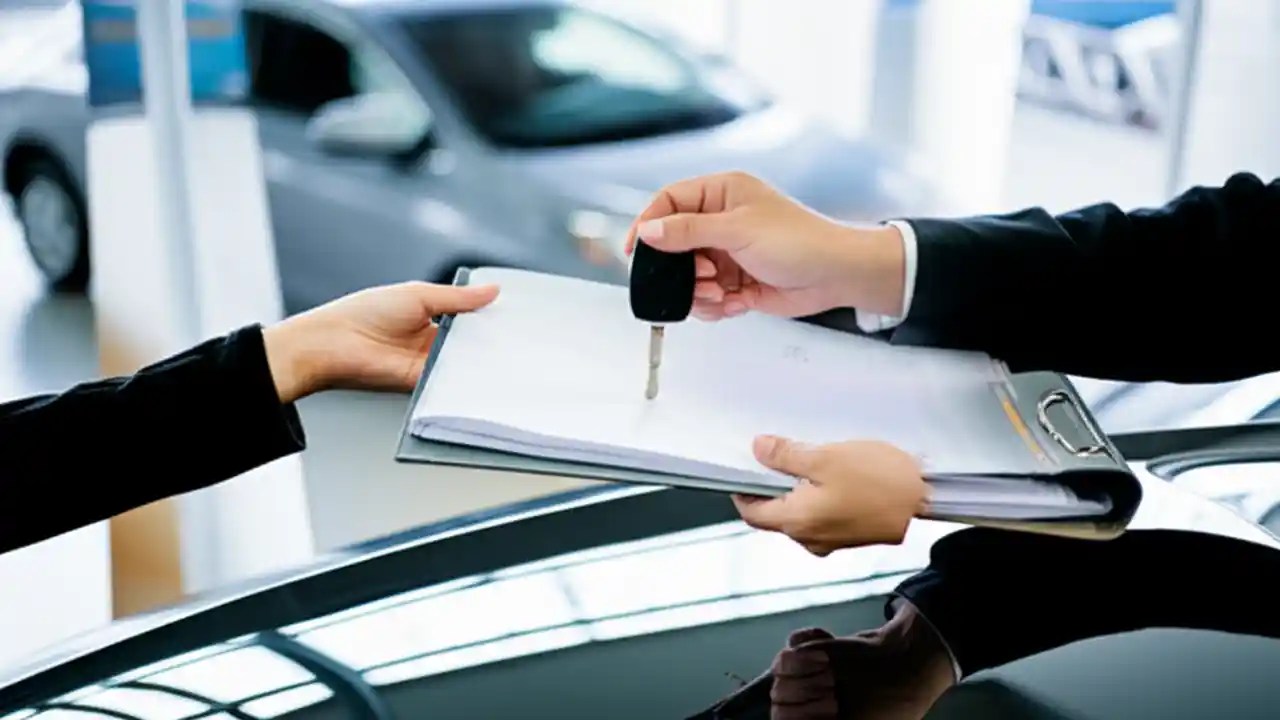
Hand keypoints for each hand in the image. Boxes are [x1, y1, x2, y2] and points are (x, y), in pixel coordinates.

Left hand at [261, 281, 498, 402]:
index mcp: (428, 315)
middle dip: (487, 340)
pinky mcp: (421, 384)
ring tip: (503, 354)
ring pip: (462, 364)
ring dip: (477, 360)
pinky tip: (478, 372)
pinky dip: (462, 379)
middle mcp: (429, 341)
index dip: (486, 317)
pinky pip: (449, 383)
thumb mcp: (418, 295)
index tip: (511, 315)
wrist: (332, 344)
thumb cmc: (363, 313)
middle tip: (513, 336)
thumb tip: (492, 290)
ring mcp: (426, 364)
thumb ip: (458, 297)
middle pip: (468, 343)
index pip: (466, 318)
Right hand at [624, 171, 905, 319]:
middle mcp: (723, 220)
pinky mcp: (737, 281)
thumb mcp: (737, 230)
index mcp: (722, 193)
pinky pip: (707, 296)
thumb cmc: (798, 241)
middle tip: (696, 280)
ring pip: (689, 275)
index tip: (636, 250)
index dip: (649, 223)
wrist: (837, 275)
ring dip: (698, 291)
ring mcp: (729, 252)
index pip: (669, 201)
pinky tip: (734, 304)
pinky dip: (714, 305)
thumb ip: (687, 231)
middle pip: (675, 244)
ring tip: (721, 294)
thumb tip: (648, 231)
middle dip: (680, 268)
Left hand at [733, 436, 928, 553]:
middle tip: (774, 459)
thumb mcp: (825, 457)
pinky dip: (817, 498)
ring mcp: (831, 540)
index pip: (752, 512)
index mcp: (797, 521)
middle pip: (775, 514)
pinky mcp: (850, 535)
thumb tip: (758, 449)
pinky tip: (830, 477)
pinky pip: (822, 516)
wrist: (926, 498)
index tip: (741, 470)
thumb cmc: (879, 480)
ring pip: (799, 514)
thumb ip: (785, 455)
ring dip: (796, 491)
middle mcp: (810, 538)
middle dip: (771, 487)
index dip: (742, 490)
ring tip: (806, 464)